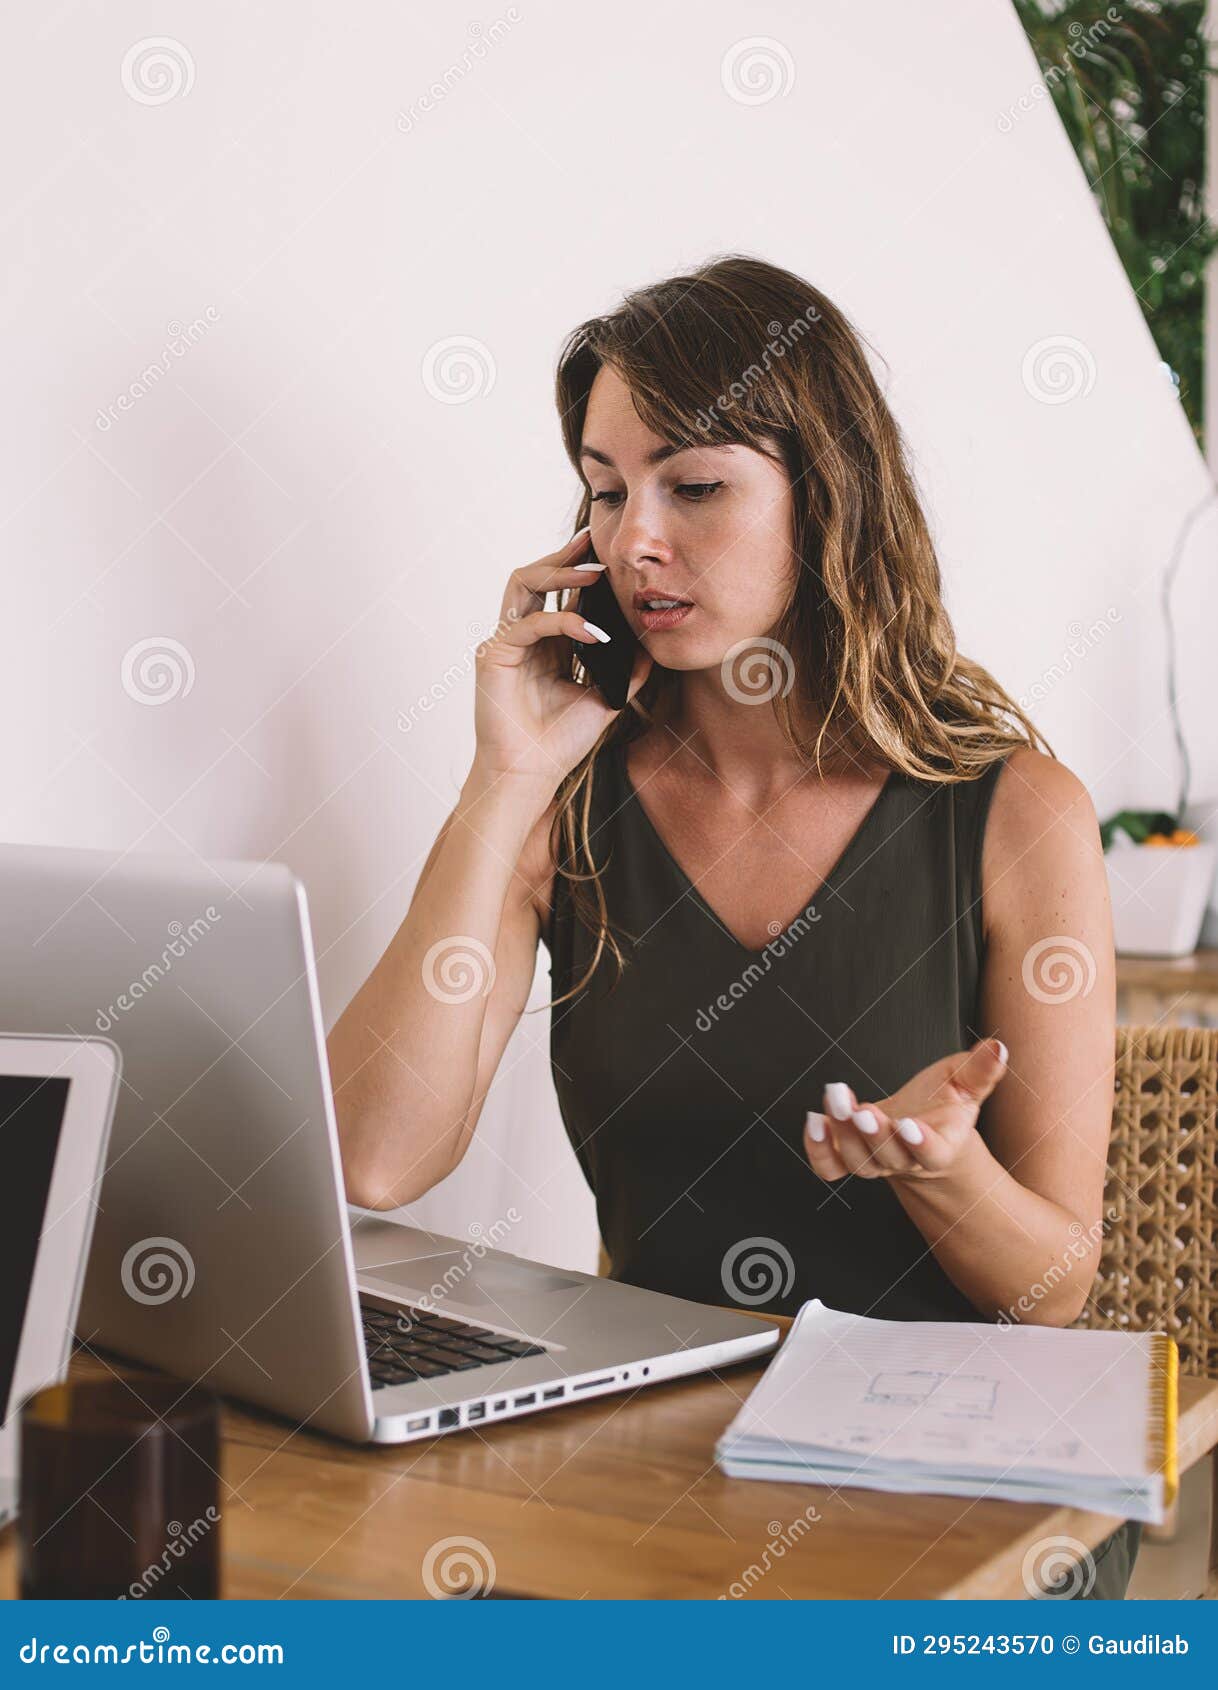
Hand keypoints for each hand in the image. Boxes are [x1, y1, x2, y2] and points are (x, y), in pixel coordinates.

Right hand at [472, 529, 651, 791]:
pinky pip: (527, 623)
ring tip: (594, 574)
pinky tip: (592, 632)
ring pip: (522, 584)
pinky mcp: (493, 656)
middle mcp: (522, 637)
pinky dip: (562, 621)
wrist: (531, 775)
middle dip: (565, 556)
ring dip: (558, 573)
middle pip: (535, 577)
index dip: (578, 568)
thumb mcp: (605, 699)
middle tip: (594, 543)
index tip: (607, 555)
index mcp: (545, 644)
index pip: (557, 592)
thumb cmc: (560, 743)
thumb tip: (655, 646)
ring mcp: (505, 643)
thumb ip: (627, 671)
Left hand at [803, 1038, 1008, 1183]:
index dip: (919, 1143)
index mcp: (939, 1148)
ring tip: (836, 1100)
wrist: (919, 1134)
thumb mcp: (964, 1085)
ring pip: (858, 1161)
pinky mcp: (848, 1158)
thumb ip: (980, 1070)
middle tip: (860, 1110)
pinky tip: (815, 1121)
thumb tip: (998, 1047)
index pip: (931, 1153)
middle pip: (889, 1157)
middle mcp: (905, 1160)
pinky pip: (830, 1167)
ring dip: (843, 1133)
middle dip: (873, 1134)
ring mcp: (875, 1163)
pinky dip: (817, 1150)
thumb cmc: (942, 1108)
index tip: (908, 1124)